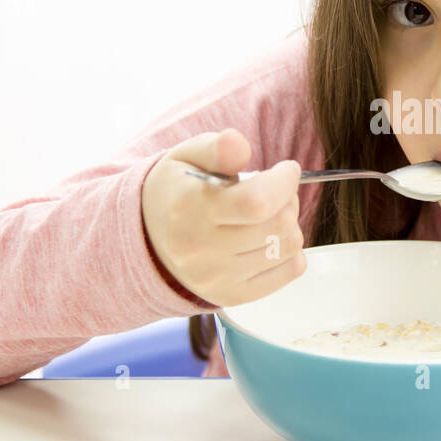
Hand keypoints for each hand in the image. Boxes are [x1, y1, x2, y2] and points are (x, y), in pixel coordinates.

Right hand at [140, 127, 306, 306]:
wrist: (149, 239)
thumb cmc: (179, 190)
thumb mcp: (188, 156)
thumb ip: (217, 147)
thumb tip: (238, 144)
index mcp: (187, 208)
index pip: (256, 202)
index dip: (283, 183)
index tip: (287, 170)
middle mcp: (198, 250)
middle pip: (277, 226)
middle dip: (288, 200)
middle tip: (276, 190)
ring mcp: (214, 278)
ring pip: (287, 247)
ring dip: (290, 224)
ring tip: (269, 213)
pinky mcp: (231, 296)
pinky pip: (289, 272)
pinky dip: (290, 251)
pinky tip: (269, 238)